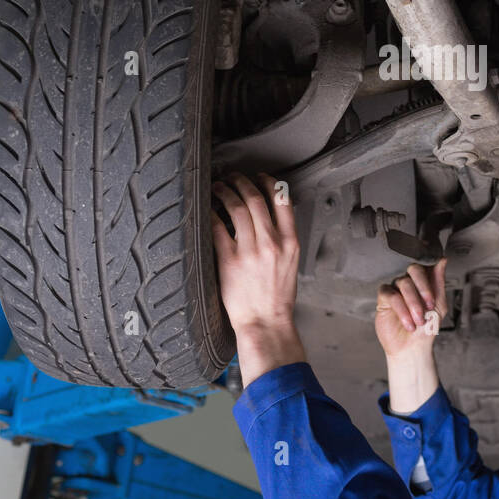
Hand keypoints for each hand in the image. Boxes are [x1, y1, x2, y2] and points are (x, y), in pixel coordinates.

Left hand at [211, 172, 304, 385]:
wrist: (266, 322)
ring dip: (225, 192)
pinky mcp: (229, 261)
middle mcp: (271, 243)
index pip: (282, 201)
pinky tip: (207, 209)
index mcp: (290, 242)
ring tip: (218, 188)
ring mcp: (250, 251)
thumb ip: (283, 238)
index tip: (261, 177)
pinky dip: (211, 213)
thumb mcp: (291, 263)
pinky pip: (217, 227)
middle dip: (242, 182)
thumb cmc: (277, 296)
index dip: (269, 182)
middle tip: (234, 177)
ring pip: (236, 208)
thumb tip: (270, 216)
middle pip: (256, 199)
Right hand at [375, 258, 446, 357]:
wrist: (413, 347)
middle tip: (429, 307)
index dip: (431, 275)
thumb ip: (439, 282)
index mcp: (424, 281)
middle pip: (414, 269)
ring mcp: (396, 288)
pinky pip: (391, 295)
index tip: (434, 295)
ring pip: (403, 282)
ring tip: (418, 322)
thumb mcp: (439, 306)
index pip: (427, 265)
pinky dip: (401, 309)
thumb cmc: (427, 327)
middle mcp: (410, 282)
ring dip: (414, 303)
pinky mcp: (384, 299)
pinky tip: (408, 323)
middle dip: (424, 288)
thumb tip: (443, 259)